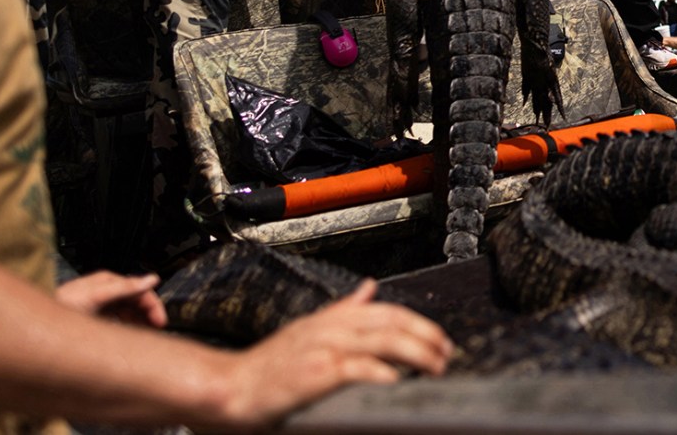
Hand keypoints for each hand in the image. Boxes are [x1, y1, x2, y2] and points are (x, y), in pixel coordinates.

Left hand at [55, 270, 166, 327]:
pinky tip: (124, 338)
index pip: (140, 289)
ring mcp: (97, 305)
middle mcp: (104, 292)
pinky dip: (123, 329)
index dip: (153, 306)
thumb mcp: (96, 297)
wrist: (35, 328)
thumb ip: (124, 288)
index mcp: (108, 281)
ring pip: (126, 313)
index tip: (160, 322)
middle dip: (146, 316)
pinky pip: (115, 322)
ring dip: (136, 324)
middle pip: (134, 302)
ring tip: (141, 338)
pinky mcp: (91, 318)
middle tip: (155, 332)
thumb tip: (152, 278)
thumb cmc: (60, 308)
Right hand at [216, 280, 451, 428]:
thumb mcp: (310, 328)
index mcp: (333, 317)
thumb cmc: (269, 365)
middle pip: (392, 321)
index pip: (388, 311)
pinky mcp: (314, 373)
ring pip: (382, 340)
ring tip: (434, 367)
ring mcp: (323, 348)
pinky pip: (354, 367)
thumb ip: (343, 309)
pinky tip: (396, 379)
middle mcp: (331, 327)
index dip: (419, 323)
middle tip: (446, 354)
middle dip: (426, 336)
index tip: (440, 340)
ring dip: (415, 353)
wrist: (231, 387)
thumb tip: (369, 289)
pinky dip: (378, 371)